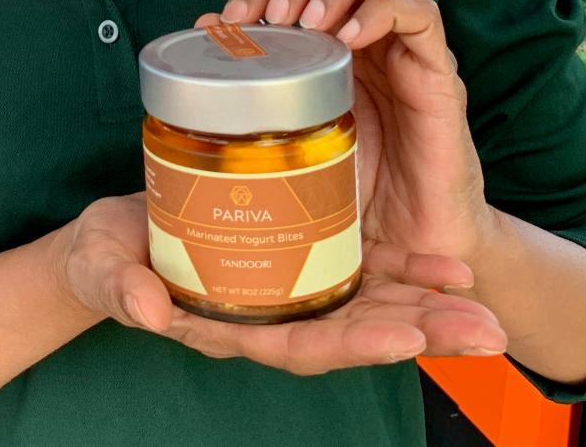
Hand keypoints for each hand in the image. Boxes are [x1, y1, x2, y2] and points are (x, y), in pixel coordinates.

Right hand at [51, 193, 506, 371]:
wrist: (110, 240)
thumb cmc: (103, 260)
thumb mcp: (104, 271)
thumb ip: (122, 289)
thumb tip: (147, 309)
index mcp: (233, 329)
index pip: (302, 344)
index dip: (353, 342)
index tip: (403, 335)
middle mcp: (272, 314)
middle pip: (354, 330)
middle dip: (419, 330)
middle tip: (482, 328)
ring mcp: (289, 285)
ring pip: (367, 300)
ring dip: (427, 302)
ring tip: (479, 296)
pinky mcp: (294, 251)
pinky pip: (357, 264)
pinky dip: (403, 266)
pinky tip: (446, 264)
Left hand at [202, 0, 498, 268]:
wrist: (410, 244)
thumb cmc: (349, 184)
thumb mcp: (291, 127)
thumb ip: (252, 77)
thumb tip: (203, 27)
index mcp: (337, 31)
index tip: (232, 16)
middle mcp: (375, 27)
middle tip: (275, 14)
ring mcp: (411, 46)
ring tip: (309, 22)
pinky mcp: (441, 73)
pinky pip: (422, 13)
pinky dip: (381, 12)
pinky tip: (349, 41)